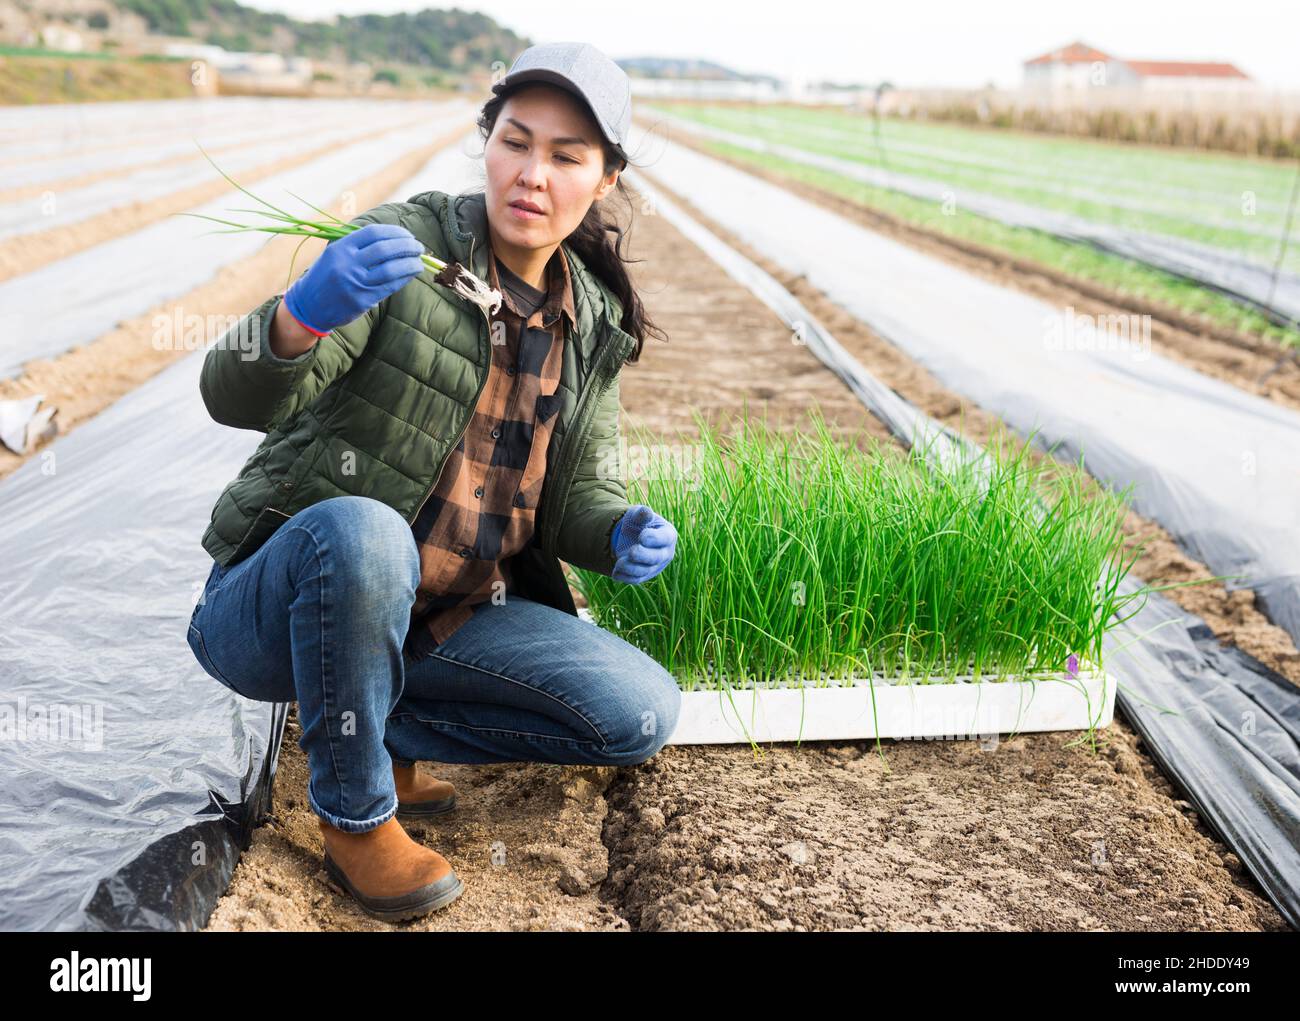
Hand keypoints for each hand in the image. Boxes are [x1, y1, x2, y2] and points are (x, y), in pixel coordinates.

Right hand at [283, 223, 425, 334]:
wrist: (310, 306)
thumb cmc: (326, 276)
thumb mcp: (335, 254)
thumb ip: (358, 245)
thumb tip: (393, 237)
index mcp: (340, 249)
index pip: (373, 233)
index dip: (394, 232)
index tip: (407, 235)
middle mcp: (347, 264)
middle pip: (385, 250)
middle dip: (406, 246)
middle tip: (418, 246)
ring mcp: (355, 283)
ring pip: (391, 270)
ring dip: (410, 264)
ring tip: (419, 261)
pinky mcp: (363, 300)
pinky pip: (389, 287)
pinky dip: (404, 278)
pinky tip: (411, 274)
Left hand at [610, 504, 676, 583]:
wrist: (630, 536)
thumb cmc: (638, 523)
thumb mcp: (638, 515)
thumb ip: (642, 514)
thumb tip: (646, 512)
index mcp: (667, 535)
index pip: (664, 538)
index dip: (654, 538)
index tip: (642, 536)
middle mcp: (664, 553)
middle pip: (657, 557)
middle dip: (644, 555)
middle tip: (633, 551)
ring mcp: (655, 566)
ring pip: (645, 571)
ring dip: (631, 568)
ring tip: (619, 562)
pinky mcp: (644, 575)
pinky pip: (635, 579)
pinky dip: (625, 577)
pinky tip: (615, 573)